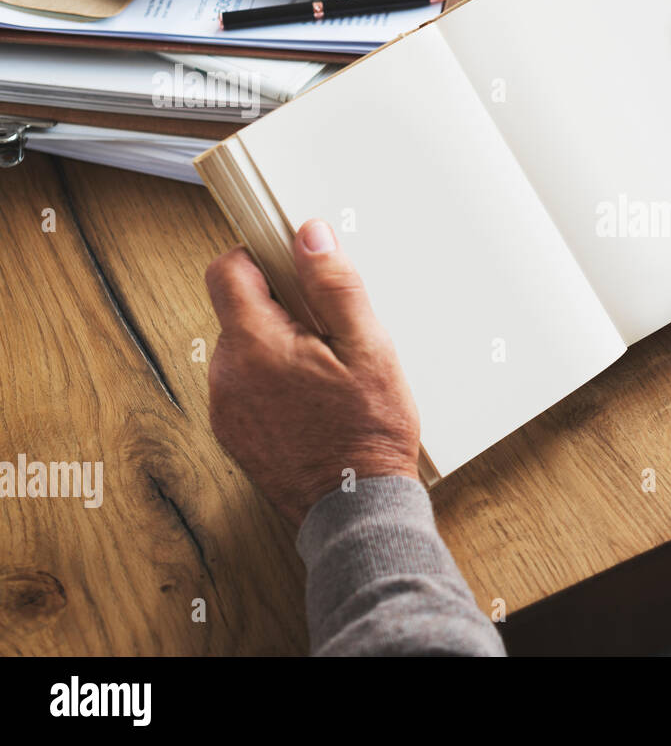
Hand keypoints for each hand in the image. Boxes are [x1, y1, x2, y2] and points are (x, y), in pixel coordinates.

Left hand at [204, 220, 420, 526]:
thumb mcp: (368, 347)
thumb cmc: (368, 433)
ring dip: (280, 348)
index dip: (259, 257)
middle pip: (241, 311)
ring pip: (246, 349)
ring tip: (327, 375)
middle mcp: (228, 375)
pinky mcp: (234, 433)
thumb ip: (335, 286)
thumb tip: (310, 237)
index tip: (291, 265)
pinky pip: (247, 385)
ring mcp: (226, 408)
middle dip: (283, 310)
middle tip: (330, 335)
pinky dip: (275, 382)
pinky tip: (314, 401)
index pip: (226, 271)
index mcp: (256, 346)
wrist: (355, 508)